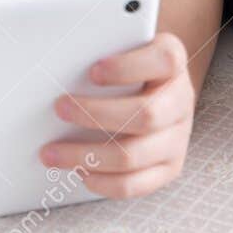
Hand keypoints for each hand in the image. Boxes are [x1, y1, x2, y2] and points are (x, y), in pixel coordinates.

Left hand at [41, 32, 194, 198]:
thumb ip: (102, 49)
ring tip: (51, 152)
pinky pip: (134, 185)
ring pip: (132, 155)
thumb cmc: (126, 66)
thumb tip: (59, 62)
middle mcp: (181, 100)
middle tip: (59, 108)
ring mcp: (178, 137)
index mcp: (173, 62)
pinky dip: (101, 181)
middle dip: (95, 114)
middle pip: (145, 115)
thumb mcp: (123, 48)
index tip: (92, 72)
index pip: (165, 60)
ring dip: (85, 155)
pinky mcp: (169, 167)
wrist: (154, 90)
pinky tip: (79, 171)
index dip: (129, 68)